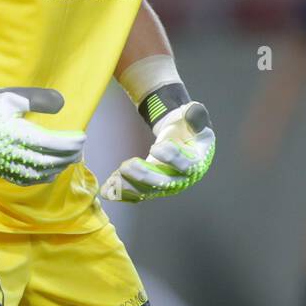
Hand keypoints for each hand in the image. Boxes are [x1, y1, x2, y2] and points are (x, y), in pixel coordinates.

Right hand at [0, 69, 85, 185]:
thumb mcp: (14, 95)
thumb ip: (38, 99)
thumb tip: (61, 104)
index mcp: (12, 133)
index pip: (48, 143)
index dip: (68, 143)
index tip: (82, 138)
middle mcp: (8, 152)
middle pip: (45, 160)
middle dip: (67, 157)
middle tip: (80, 150)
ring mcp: (2, 163)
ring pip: (36, 173)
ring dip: (56, 167)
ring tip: (71, 159)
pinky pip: (23, 179)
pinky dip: (41, 177)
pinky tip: (53, 171)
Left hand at [100, 102, 214, 202]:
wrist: (177, 136)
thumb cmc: (187, 126)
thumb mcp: (192, 117)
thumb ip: (195, 114)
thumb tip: (194, 111)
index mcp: (197, 162)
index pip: (187, 166)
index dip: (172, 158)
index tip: (155, 147)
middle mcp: (182, 179)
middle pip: (164, 184)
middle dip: (144, 176)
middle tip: (127, 165)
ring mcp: (165, 186)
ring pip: (148, 192)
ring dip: (130, 186)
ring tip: (115, 176)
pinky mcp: (150, 187)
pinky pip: (136, 195)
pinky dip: (121, 193)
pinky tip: (107, 189)